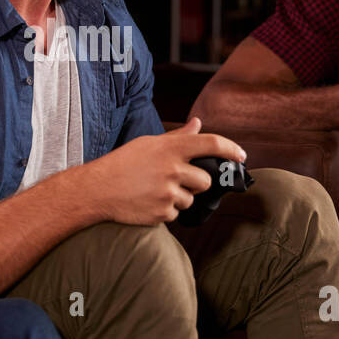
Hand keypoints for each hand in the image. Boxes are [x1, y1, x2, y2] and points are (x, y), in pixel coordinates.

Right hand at [87, 117, 246, 224]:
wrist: (97, 190)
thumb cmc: (122, 164)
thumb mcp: (149, 144)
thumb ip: (177, 137)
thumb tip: (197, 124)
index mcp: (170, 148)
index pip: (211, 144)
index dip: (231, 149)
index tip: (241, 156)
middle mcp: (172, 169)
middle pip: (205, 180)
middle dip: (195, 183)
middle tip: (173, 181)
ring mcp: (168, 193)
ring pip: (190, 200)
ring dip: (178, 198)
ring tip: (154, 192)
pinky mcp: (162, 213)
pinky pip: (176, 215)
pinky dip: (166, 212)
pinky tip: (148, 203)